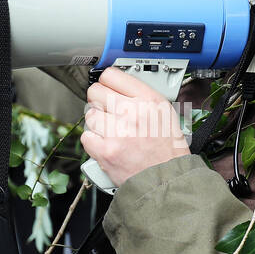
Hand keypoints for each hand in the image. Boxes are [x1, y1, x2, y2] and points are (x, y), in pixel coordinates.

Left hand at [81, 67, 190, 186]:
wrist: (166, 178)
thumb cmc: (167, 149)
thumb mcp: (165, 113)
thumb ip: (141, 96)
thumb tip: (118, 86)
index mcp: (148, 99)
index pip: (111, 75)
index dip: (106, 82)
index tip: (106, 88)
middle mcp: (132, 112)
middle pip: (95, 91)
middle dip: (99, 101)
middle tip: (106, 110)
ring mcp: (117, 132)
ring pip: (90, 115)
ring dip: (97, 123)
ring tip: (110, 131)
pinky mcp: (106, 151)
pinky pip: (86, 136)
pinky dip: (94, 141)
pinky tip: (106, 144)